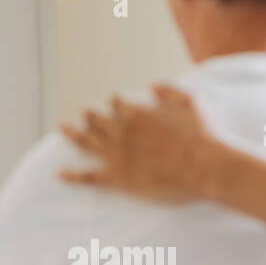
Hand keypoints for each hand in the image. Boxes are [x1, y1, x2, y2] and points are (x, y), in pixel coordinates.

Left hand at [58, 85, 218, 203]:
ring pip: (86, 141)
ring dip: (72, 134)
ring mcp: (117, 155)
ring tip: (62, 128)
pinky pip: (89, 176)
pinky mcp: (118, 178)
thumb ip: (169, 91)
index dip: (116, 102)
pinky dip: (73, 176)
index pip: (116, 102)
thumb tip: (152, 86)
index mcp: (136, 112)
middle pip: (96, 119)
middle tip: (85, 113)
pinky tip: (59, 175)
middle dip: (90, 115)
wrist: (205, 167)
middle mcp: (121, 131)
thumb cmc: (203, 134)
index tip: (117, 103)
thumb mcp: (190, 101)